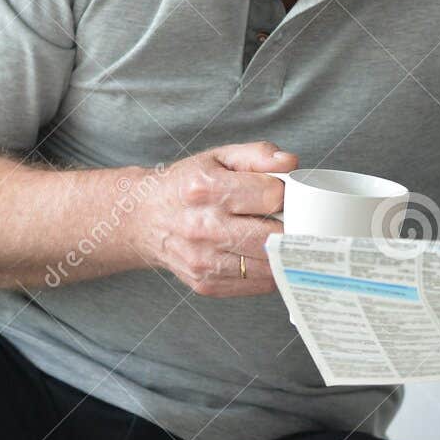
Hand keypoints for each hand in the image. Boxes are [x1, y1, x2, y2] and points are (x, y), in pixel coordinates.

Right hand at [132, 141, 295, 296]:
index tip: (286, 194)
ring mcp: (203, 260)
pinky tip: (267, 256)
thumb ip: (258, 155)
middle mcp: (201, 227)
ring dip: (285, 253)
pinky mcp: (206, 284)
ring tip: (284, 238)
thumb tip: (291, 163)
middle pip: (272, 235)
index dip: (287, 194)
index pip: (270, 195)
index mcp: (205, 188)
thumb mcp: (219, 158)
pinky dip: (271, 272)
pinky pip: (257, 284)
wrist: (143, 219)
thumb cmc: (187, 185)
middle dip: (292, 227)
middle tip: (296, 220)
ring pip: (268, 264)